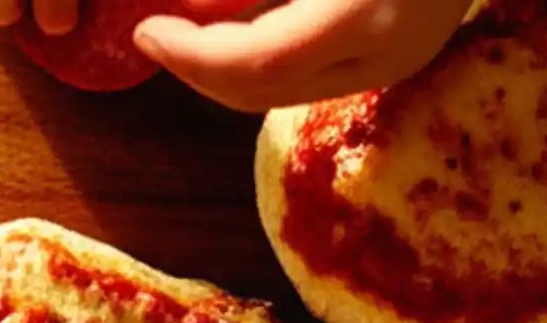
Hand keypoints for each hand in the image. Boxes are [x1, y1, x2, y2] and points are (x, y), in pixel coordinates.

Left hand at [135, 0, 474, 111]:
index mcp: (366, 14)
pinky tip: (232, 26)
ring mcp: (399, 61)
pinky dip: (264, 55)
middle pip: (266, 91)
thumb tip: (191, 7)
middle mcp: (388, 52)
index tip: (147, 30)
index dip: (192, 55)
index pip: (259, 63)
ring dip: (226, 67)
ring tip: (184, 31)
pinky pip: (312, 73)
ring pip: (284, 91)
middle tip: (156, 36)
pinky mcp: (399, 57)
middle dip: (199, 70)